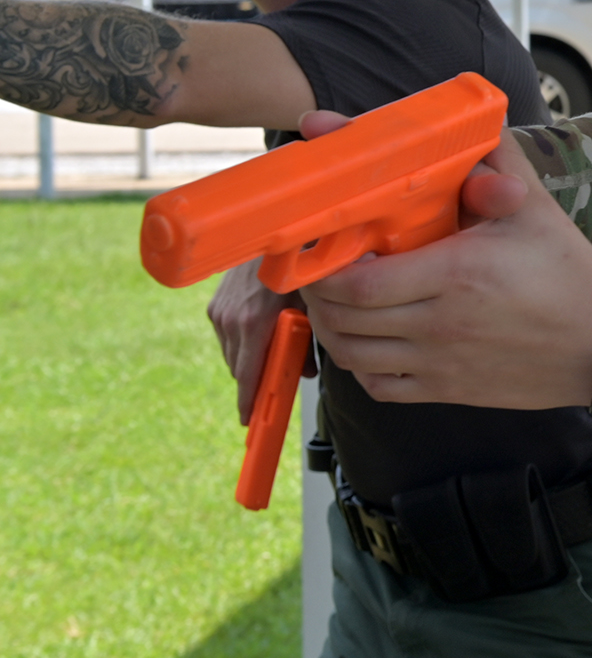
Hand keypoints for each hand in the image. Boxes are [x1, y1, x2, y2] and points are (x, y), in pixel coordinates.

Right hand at [207, 257, 309, 424]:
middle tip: (270, 395)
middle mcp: (231, 319)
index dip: (248, 402)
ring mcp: (219, 312)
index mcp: (255, 322)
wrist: (270, 235)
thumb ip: (306, 342)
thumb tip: (304, 374)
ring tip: (273, 357)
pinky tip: (262, 336)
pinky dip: (243, 344)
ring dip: (250, 362)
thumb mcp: (311, 305)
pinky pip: (227, 338)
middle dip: (255, 383)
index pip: (247, 375)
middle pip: (239, 370)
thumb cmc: (298, 267)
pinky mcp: (214, 305)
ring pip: (232, 355)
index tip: (250, 423)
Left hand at [301, 130, 591, 410]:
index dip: (325, 269)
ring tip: (337, 302)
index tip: (324, 247)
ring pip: (353, 355)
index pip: (358, 282)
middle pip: (344, 318)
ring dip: (332, 328)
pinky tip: (368, 340)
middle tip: (321, 268)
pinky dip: (359, 365)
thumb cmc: (568, 273)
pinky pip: (379, 385)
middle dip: (318, 293)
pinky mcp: (449, 389)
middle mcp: (441, 323)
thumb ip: (497, 160)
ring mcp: (442, 363)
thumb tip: (470, 119)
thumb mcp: (536, 209)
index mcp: (457, 274)